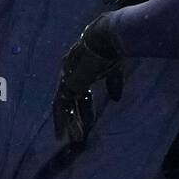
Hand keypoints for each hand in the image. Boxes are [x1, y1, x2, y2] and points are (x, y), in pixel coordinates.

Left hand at [53, 14, 123, 143]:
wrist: (106, 39)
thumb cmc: (112, 51)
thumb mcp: (114, 72)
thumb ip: (113, 85)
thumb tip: (116, 99)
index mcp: (82, 71)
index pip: (81, 93)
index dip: (85, 108)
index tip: (89, 122)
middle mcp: (71, 75)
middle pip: (71, 101)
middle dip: (76, 118)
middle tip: (78, 134)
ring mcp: (66, 79)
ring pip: (64, 105)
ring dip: (69, 122)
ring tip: (72, 139)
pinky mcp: (66, 84)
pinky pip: (61, 106)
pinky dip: (63, 120)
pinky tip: (67, 133)